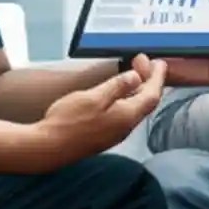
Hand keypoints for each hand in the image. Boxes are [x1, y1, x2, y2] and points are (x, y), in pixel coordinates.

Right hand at [41, 58, 166, 159]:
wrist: (49, 149)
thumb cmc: (69, 121)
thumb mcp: (94, 97)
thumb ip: (117, 87)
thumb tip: (136, 77)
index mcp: (127, 116)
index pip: (152, 95)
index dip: (157, 77)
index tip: (159, 62)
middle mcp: (125, 127)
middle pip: (145, 101)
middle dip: (147, 79)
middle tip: (141, 60)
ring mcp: (115, 133)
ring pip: (135, 108)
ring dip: (137, 88)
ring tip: (133, 72)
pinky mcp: (104, 135)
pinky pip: (124, 113)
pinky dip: (127, 98)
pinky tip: (118, 92)